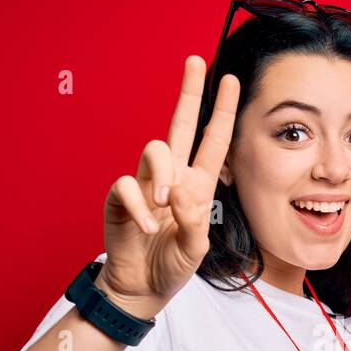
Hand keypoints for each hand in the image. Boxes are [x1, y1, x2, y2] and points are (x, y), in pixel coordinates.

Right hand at [96, 55, 239, 316]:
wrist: (142, 288)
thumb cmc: (172, 266)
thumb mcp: (196, 248)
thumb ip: (194, 221)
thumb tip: (180, 192)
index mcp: (197, 185)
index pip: (213, 141)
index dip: (221, 111)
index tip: (229, 80)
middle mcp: (172, 178)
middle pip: (181, 124)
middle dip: (189, 93)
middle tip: (196, 61)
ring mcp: (145, 185)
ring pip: (154, 150)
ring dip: (162, 175)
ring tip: (165, 204)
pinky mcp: (121, 198)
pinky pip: (127, 185)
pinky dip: (139, 206)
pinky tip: (148, 227)